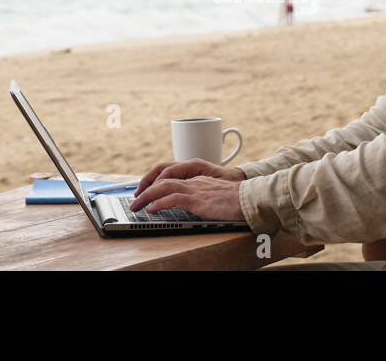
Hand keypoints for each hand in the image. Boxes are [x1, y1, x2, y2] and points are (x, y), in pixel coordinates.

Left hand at [130, 176, 244, 221]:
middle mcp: (194, 181)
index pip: (171, 177)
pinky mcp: (197, 200)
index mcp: (199, 179)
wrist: (250, 198)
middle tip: (135, 200)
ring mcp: (195, 189)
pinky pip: (172, 199)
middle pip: (163, 180)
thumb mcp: (217, 195)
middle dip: (145, 189)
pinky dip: (159, 203)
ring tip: (136, 205)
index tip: (146, 192)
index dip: (155, 184)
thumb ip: (205, 197)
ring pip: (163, 187)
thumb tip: (196, 205)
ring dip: (146, 196)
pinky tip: (151, 209)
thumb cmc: (238, 200)